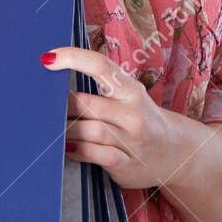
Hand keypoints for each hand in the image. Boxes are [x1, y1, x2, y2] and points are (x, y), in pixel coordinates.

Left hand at [41, 45, 205, 193]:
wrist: (176, 153)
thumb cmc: (140, 120)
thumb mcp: (128, 97)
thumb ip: (100, 89)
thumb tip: (56, 82)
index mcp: (130, 90)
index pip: (101, 66)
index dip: (73, 58)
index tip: (48, 59)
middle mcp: (133, 112)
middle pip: (87, 103)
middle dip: (61, 106)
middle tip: (45, 108)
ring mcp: (131, 139)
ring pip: (89, 130)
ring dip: (66, 130)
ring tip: (54, 130)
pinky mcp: (126, 164)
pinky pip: (94, 155)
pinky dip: (76, 151)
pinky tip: (68, 148)